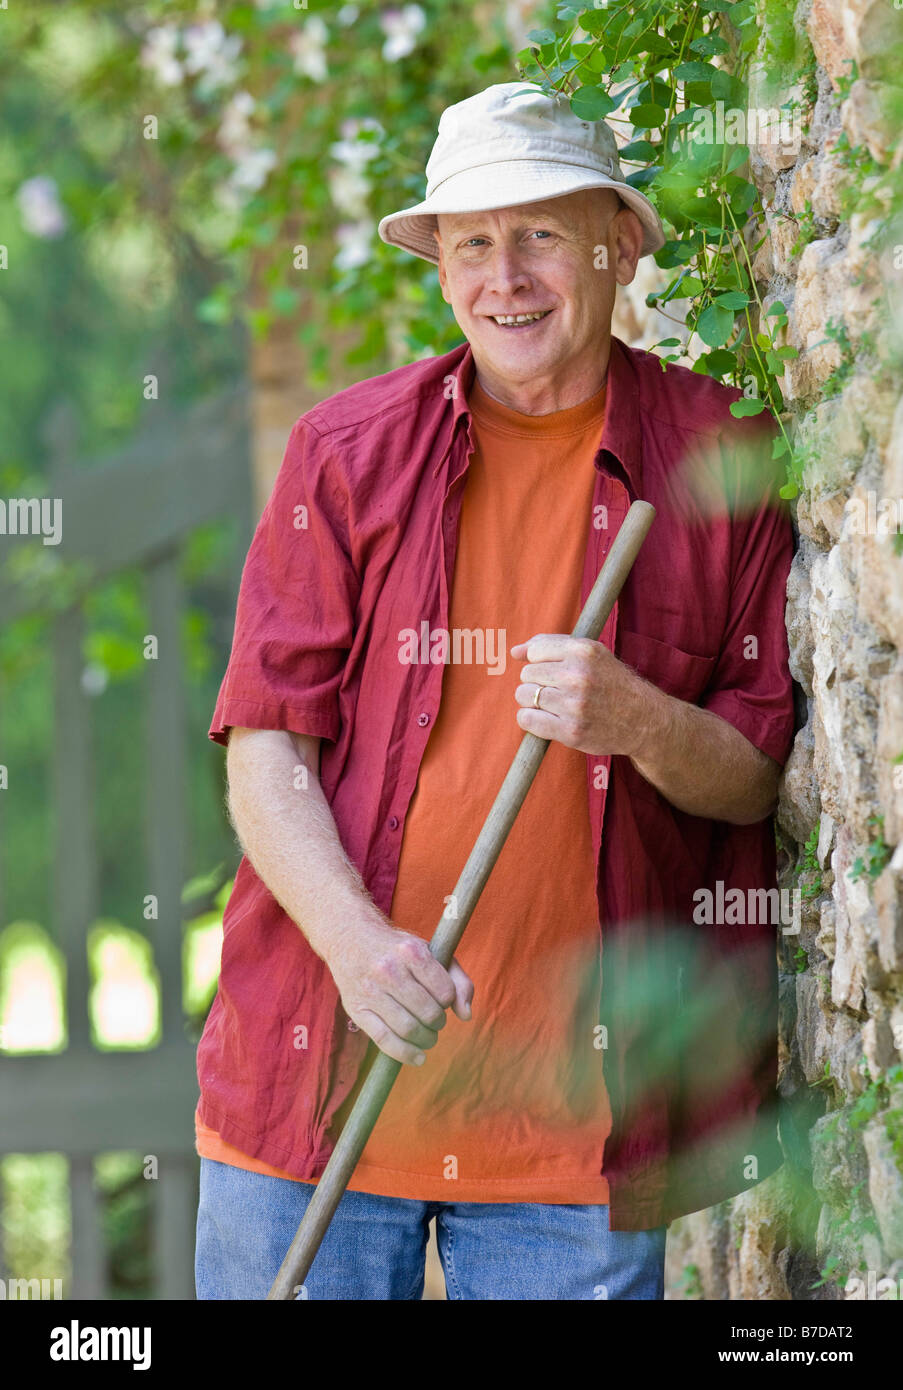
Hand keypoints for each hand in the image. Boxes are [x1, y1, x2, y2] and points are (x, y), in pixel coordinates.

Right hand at [324, 913, 473, 1065]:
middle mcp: (389, 969)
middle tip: (436, 1021)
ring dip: (426, 1039)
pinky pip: (384, 1039)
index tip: (443, 1000)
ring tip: (428, 1036)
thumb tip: (467, 1015)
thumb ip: (457, 979)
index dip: (449, 1002)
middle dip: (438, 1023)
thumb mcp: (430, 951)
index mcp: (411, 951)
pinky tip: (417, 1057)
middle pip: (428, 1013)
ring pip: (408, 1028)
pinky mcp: (356, 1008)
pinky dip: (405, 1053)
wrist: (350, 938)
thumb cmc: (398, 949)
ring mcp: (370, 990)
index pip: (445, 991)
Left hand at [510, 633, 661, 756]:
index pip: (535, 650)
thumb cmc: (612, 684)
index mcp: (584, 650)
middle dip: (537, 683)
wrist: (644, 720)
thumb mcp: (591, 653)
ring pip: (524, 696)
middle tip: (558, 691)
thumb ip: (552, 647)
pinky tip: (547, 719)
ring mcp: (574, 705)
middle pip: (527, 674)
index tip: (553, 672)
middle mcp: (578, 675)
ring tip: (554, 705)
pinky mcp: (571, 731)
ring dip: (533, 702)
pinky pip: (527, 720)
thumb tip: (514, 651)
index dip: (539, 662)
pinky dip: (531, 720)